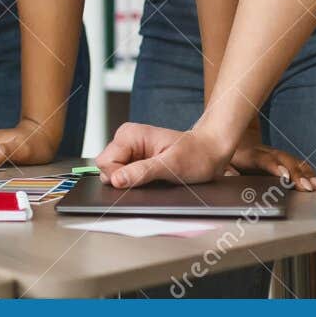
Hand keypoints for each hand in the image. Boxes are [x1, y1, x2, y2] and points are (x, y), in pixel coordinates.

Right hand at [95, 122, 234, 187]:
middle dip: (124, 179)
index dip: (118, 177)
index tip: (139, 181)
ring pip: (114, 172)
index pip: (105, 162)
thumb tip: (117, 180)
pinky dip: (135, 180)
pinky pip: (124, 174)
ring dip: (131, 180)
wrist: (210, 151)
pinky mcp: (135, 158)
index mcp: (129, 135)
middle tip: (149, 178)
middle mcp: (126, 139)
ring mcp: (130, 149)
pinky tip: (152, 177)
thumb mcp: (170, 166)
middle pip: (106, 168)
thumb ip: (141, 172)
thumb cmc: (196, 154)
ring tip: (154, 176)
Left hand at [228, 130, 315, 191]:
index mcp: (249, 154)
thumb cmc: (226, 154)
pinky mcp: (282, 158)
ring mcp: (275, 154)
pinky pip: (297, 164)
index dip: (274, 166)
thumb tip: (231, 175)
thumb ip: (226, 168)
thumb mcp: (221, 160)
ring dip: (306, 174)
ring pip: (293, 161)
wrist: (235, 135)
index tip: (284, 175)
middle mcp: (265, 152)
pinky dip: (309, 173)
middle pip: (283, 160)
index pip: (263, 159)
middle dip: (296, 173)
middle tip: (306, 187)